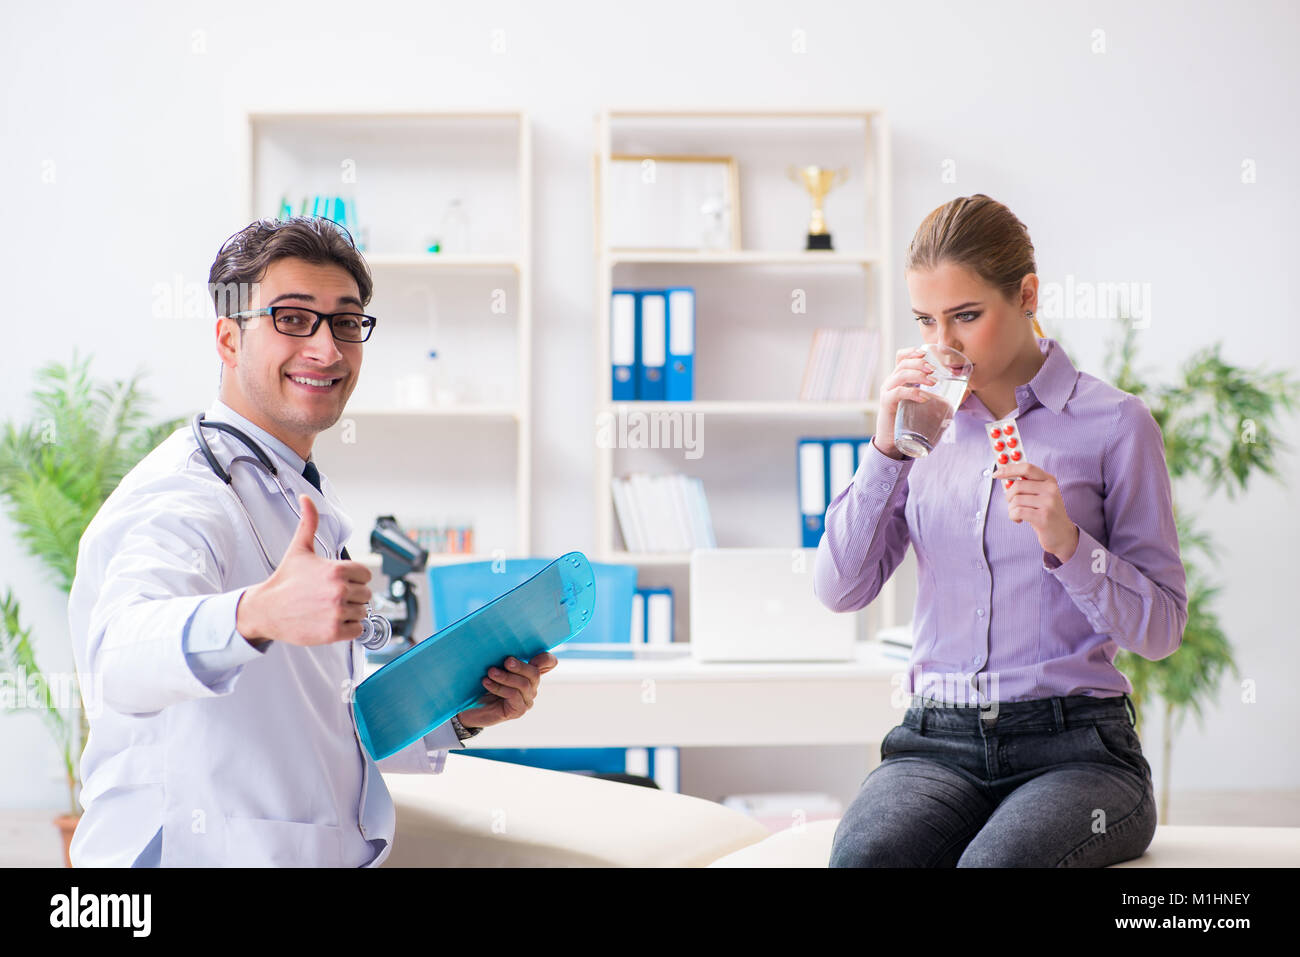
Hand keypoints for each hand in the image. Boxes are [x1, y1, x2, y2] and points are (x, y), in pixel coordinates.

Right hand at [235, 494, 372, 645]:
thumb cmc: (285, 580)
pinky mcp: (334, 632)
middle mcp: (340, 590)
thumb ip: (309, 522)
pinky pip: (357, 630)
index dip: (353, 578)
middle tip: (330, 597)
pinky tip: (331, 621)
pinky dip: (348, 628)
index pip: (366, 575)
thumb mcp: (299, 549)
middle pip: (366, 594)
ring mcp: (337, 612)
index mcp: (337, 569)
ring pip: (362, 612)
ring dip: (350, 612)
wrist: (266, 609)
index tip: (337, 581)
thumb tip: (306, 498)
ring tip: (329, 609)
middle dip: (352, 596)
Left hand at [456, 652, 558, 730]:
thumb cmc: (484, 683)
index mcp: (529, 672)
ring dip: (506, 677)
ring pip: (524, 685)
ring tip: (490, 672)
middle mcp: (532, 685)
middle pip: (535, 673)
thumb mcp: (494, 666)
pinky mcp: (519, 710)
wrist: (471, 708)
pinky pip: (514, 696)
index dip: (547, 658)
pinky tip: (487, 683)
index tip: (532, 655)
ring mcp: (527, 699)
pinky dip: (499, 688)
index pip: (548, 662)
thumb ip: (503, 658)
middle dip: (520, 666)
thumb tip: (501, 642)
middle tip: (506, 661)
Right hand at [873, 346, 938, 459]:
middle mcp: (891, 382)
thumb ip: (939, 397)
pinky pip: (897, 392)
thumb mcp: (923, 404)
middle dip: (920, 364)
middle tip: (934, 370)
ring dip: (919, 375)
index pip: (901, 357)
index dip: (912, 352)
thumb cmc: (909, 421)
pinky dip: (912, 392)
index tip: (925, 353)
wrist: (892, 441)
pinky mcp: (886, 403)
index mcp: (899, 379)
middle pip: (903, 363)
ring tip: (933, 382)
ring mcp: (887, 392)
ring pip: (901, 375)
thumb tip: (965, 393)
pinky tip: (924, 397)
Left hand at [993, 462, 1079, 560]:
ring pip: (1016, 500)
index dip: (1009, 469)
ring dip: (1011, 509)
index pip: (1027, 468)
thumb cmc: (1046, 514)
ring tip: (1018, 515)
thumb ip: (1026, 485)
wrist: (1063, 535)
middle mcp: (1051, 489)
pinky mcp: (1044, 517)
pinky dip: (1013, 516)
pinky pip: (1018, 511)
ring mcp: (1049, 503)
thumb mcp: (1040, 495)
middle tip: (1012, 504)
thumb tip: (1003, 475)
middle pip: (1017, 485)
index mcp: (1049, 480)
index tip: (996, 474)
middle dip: (1009, 496)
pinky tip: (1019, 520)